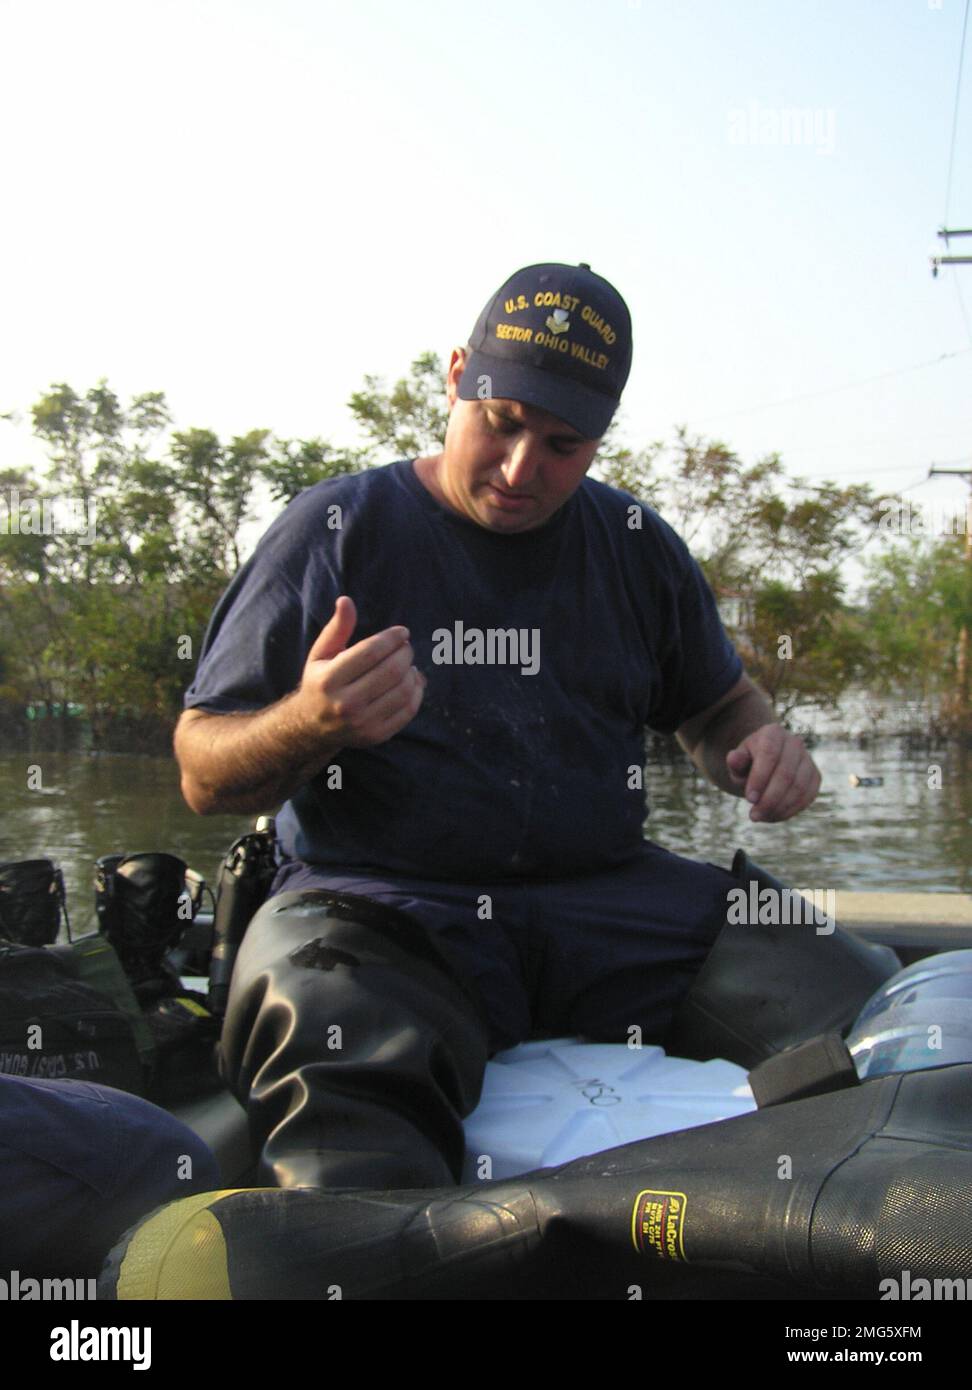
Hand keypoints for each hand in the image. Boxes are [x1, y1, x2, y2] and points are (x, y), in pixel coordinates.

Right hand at [294, 595, 426, 747]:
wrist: (312, 727)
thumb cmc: (320, 682)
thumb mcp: (321, 654)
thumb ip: (336, 628)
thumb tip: (346, 601)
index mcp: (329, 680)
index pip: (370, 653)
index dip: (392, 638)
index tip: (402, 632)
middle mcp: (345, 704)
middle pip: (391, 671)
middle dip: (405, 653)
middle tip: (405, 646)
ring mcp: (362, 723)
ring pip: (403, 690)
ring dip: (412, 671)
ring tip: (406, 663)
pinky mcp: (376, 735)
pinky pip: (408, 710)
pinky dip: (417, 691)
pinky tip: (412, 681)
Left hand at [725, 723, 820, 822]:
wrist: (767, 762)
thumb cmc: (749, 762)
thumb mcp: (738, 761)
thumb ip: (735, 761)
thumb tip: (734, 757)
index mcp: (773, 733)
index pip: (769, 754)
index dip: (760, 779)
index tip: (749, 799)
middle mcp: (794, 743)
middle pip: (785, 774)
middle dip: (769, 799)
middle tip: (753, 815)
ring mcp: (808, 759)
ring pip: (798, 787)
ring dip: (779, 807)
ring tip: (761, 817)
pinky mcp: (815, 776)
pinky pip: (807, 796)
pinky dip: (790, 810)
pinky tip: (773, 816)